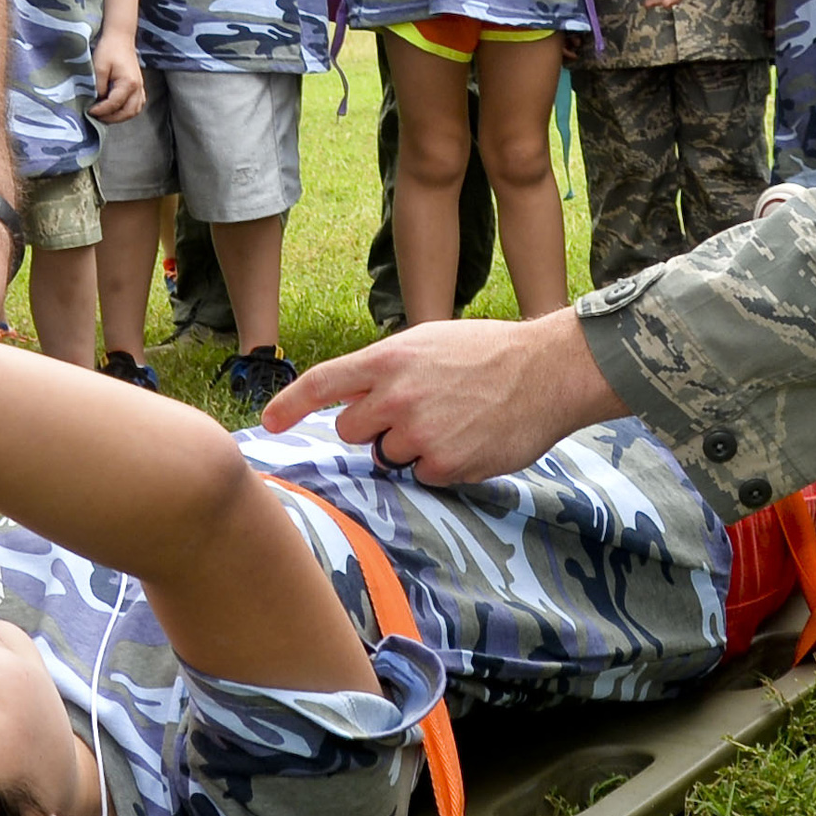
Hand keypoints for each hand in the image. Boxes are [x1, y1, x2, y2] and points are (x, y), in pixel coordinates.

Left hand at [89, 26, 145, 122]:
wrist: (120, 38)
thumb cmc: (109, 50)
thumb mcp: (98, 67)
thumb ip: (98, 87)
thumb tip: (96, 101)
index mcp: (128, 83)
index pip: (114, 104)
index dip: (101, 110)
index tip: (89, 111)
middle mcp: (137, 87)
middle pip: (128, 112)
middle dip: (111, 118)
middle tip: (96, 118)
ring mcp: (140, 87)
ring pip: (134, 110)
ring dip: (120, 117)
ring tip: (105, 116)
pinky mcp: (139, 86)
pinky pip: (137, 104)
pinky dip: (127, 111)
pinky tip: (116, 110)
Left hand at [264, 313, 623, 482]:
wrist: (547, 371)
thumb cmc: (490, 353)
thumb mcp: (430, 342)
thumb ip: (388, 368)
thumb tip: (357, 396)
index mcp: (389, 358)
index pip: (324, 383)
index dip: (290, 404)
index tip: (269, 423)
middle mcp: (396, 395)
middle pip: (350, 430)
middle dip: (372, 428)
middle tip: (414, 412)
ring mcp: (417, 432)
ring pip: (387, 455)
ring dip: (411, 446)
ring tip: (453, 420)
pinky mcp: (442, 464)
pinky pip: (422, 474)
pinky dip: (441, 464)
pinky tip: (470, 438)